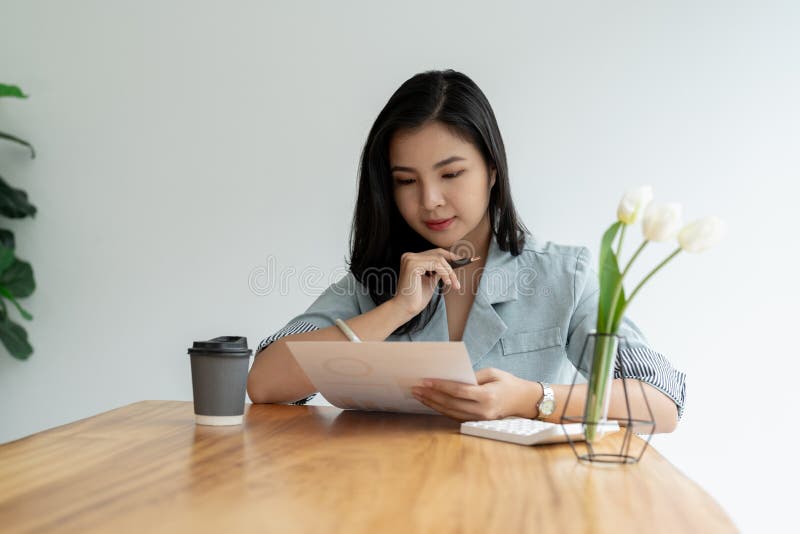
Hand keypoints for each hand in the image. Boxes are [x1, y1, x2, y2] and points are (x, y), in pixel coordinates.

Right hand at [392, 248, 463, 317]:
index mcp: (412, 259)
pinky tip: (447, 283)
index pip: (434, 252)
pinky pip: (436, 264)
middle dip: (451, 266)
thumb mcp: (430, 280)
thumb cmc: (417, 297)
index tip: (461, 260)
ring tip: (454, 284)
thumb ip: (438, 271)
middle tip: (459, 277)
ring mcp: (410, 259)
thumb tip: (452, 264)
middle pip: (437, 254)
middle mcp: (409, 256)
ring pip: (438, 259)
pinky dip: (445, 273)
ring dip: (449, 272)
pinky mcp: (413, 265)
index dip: (449, 255)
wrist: (406, 308)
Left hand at [411, 368, 538, 421]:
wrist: (524, 401)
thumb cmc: (508, 383)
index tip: (425, 380)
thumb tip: (450, 379)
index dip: (440, 386)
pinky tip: (431, 402)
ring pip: (450, 412)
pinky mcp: (476, 422)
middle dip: (431, 395)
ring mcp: (479, 419)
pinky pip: (455, 416)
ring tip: (418, 395)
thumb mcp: (492, 373)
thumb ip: (472, 376)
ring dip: (432, 404)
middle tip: (415, 388)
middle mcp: (483, 411)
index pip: (459, 391)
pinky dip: (441, 409)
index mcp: (488, 396)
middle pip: (451, 404)